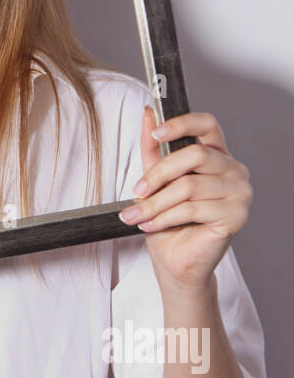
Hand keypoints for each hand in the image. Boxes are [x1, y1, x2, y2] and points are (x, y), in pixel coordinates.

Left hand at [118, 108, 252, 292]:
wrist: (176, 262)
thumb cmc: (169, 223)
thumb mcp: (155, 181)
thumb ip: (153, 148)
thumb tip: (148, 115)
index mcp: (217, 156)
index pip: (208, 124)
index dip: (182, 123)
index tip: (156, 133)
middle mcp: (234, 170)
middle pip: (194, 155)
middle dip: (158, 174)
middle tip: (138, 191)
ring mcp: (240, 193)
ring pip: (189, 185)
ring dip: (156, 203)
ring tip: (138, 214)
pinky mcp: (237, 216)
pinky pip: (193, 208)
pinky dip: (165, 217)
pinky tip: (152, 225)